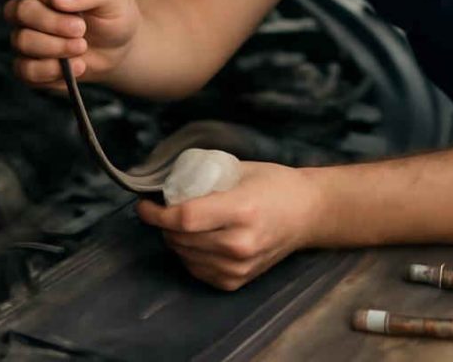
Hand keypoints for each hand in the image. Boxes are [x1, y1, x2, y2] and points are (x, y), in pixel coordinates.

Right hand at [3, 0, 139, 91]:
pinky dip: (51, 71)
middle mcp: (31, 4)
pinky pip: (25, 70)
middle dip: (52, 23)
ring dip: (54, 47)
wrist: (119, 48)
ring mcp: (26, 33)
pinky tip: (75, 66)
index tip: (66, 3)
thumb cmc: (112, 14)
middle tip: (81, 28)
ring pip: (21, 41)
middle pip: (19, 10)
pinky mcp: (29, 63)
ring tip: (82, 47)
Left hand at [136, 162, 321, 290]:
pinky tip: (193, 241)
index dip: (157, 213)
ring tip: (178, 223)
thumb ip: (206, 179)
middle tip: (161, 209)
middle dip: (162, 224)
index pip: (185, 218)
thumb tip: (167, 185)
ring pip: (186, 257)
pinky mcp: (238, 280)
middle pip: (181, 239)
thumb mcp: (241, 170)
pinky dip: (188, 256)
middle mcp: (240, 243)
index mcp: (241, 210)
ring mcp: (240, 266)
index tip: (145, 204)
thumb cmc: (275, 185)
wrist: (307, 214)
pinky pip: (198, 271)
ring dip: (174, 240)